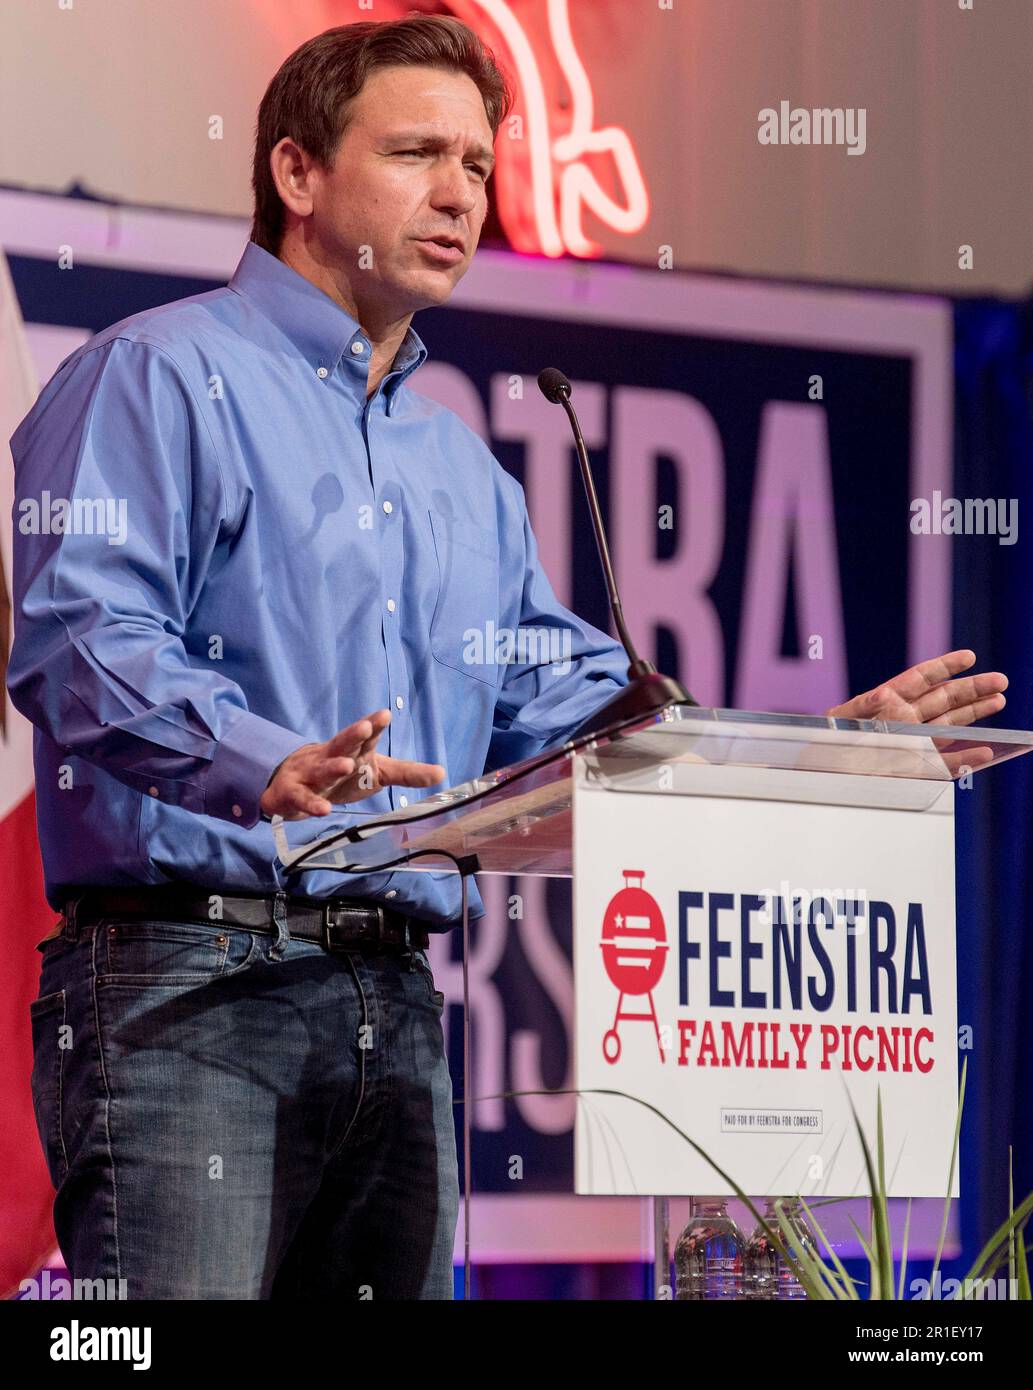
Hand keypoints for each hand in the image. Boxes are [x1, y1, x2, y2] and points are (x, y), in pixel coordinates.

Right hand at [259, 708, 444, 820]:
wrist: (292, 785)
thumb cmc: (342, 775)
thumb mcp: (377, 772)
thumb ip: (407, 773)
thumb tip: (442, 773)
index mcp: (354, 750)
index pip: (366, 736)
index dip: (374, 725)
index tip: (384, 715)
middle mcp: (332, 756)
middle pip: (342, 743)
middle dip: (353, 735)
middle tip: (364, 727)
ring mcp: (311, 773)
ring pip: (322, 768)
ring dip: (332, 766)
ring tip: (344, 765)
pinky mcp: (294, 792)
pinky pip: (303, 798)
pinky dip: (312, 803)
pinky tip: (323, 810)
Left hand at [825, 649, 1007, 775]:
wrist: (821, 775)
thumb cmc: (825, 745)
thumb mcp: (839, 721)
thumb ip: (862, 707)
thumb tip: (885, 694)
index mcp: (887, 701)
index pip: (921, 678)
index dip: (945, 667)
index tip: (969, 657)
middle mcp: (904, 718)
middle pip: (944, 698)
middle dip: (972, 688)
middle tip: (1000, 679)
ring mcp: (913, 740)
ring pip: (950, 723)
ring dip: (975, 714)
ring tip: (999, 700)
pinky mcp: (915, 766)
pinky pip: (945, 761)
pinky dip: (966, 758)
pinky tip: (985, 751)